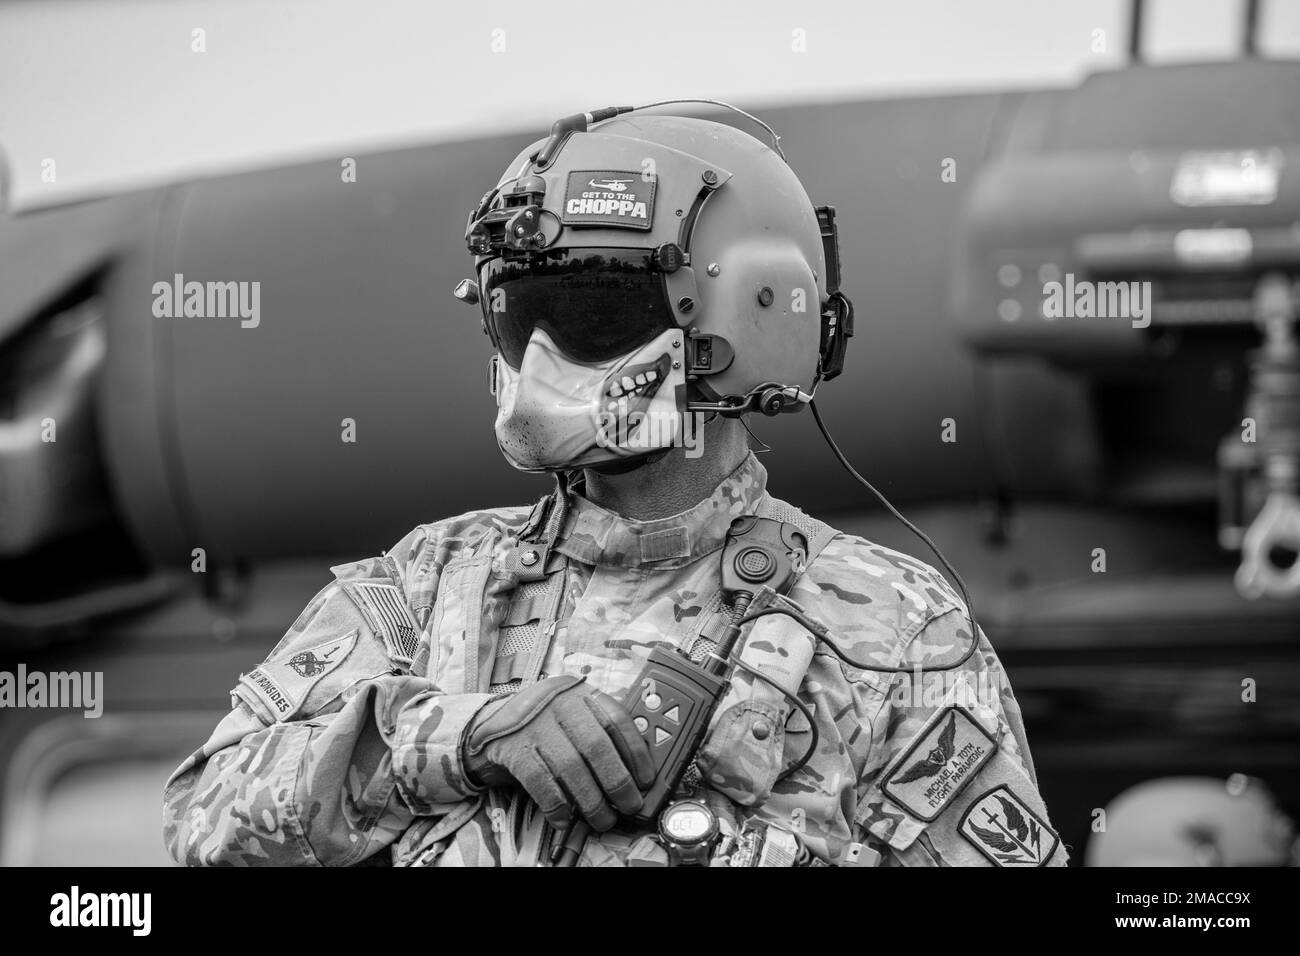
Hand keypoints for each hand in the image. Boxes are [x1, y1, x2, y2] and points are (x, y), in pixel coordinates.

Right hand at [461, 675, 654, 830]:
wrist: (486, 726)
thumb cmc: (542, 726)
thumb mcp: (570, 715)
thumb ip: (598, 733)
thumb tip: (633, 775)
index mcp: (578, 692)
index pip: (616, 718)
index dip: (636, 752)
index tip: (646, 779)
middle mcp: (557, 703)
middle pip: (596, 745)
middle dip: (618, 782)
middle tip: (629, 806)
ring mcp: (533, 724)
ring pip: (570, 767)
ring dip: (591, 801)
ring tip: (602, 819)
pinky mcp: (512, 748)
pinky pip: (540, 782)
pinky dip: (557, 805)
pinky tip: (565, 819)